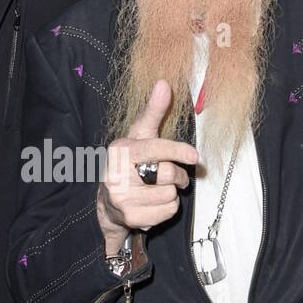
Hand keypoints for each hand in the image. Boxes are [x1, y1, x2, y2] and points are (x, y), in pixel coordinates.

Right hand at [97, 79, 197, 254]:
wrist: (107, 202)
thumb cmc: (130, 163)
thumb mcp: (138, 136)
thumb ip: (153, 111)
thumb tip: (164, 83)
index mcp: (120, 150)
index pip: (153, 148)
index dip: (177, 151)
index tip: (194, 156)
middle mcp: (117, 174)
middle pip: (167, 174)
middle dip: (178, 175)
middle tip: (176, 175)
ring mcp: (122, 198)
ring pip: (170, 194)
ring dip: (172, 192)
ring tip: (157, 190)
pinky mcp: (130, 218)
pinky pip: (167, 211)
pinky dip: (167, 208)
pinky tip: (153, 204)